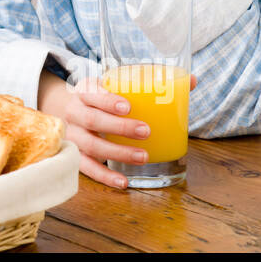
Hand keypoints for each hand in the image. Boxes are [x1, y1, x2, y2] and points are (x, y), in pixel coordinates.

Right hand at [56, 73, 197, 189]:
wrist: (68, 111)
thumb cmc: (101, 98)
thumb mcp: (114, 85)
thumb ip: (149, 84)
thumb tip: (192, 80)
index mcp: (84, 91)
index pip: (92, 93)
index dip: (108, 100)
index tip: (128, 106)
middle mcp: (74, 112)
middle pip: (92, 120)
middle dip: (119, 127)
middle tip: (146, 131)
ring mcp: (73, 135)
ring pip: (91, 145)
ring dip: (117, 152)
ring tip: (143, 156)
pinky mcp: (75, 154)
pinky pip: (87, 167)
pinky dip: (104, 176)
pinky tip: (123, 181)